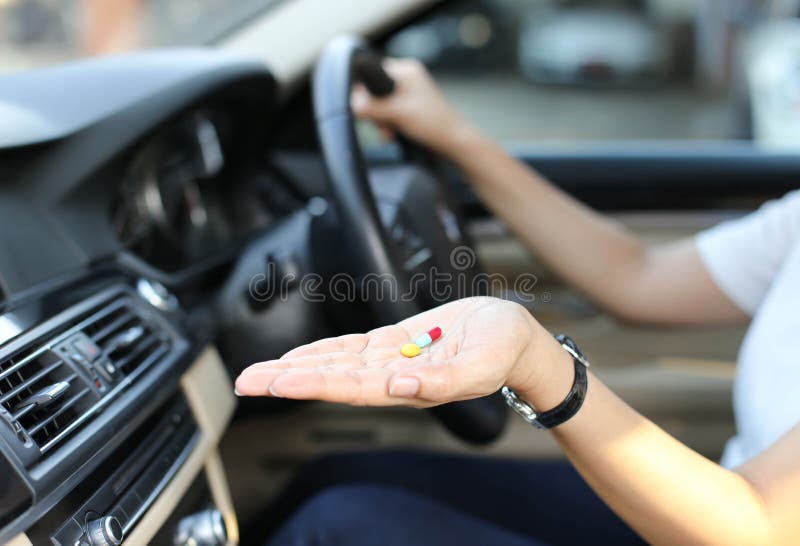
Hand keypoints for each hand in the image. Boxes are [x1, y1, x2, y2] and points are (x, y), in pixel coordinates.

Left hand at [234, 297, 545, 406]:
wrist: (514, 336)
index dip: (311, 383)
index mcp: (410, 384)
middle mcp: (392, 375)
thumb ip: (441, 381)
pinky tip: (300, 356)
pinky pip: (351, 346)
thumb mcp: (481, 365)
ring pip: (334, 362)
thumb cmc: (504, 350)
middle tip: (244, 381)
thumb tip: (400, 387)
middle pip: (329, 376)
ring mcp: (391, 358)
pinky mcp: (395, 341)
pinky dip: (322, 350)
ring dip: (295, 365)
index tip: (275, 383)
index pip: (350, 386)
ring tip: (259, 371)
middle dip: (286, 378)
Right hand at [351, 58, 477, 157]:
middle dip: (375, 111)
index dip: (365, 92)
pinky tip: (394, 134)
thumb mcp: (397, 113)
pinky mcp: (408, 106)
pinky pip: (388, 112)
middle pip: (374, 90)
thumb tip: (351, 102)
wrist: (452, 142)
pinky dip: (388, 124)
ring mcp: (408, 92)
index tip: (366, 108)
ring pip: (380, 104)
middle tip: (385, 125)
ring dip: (381, 121)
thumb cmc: (433, 124)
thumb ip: (372, 106)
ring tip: (391, 132)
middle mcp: (407, 77)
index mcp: (406, 70)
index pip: (372, 72)